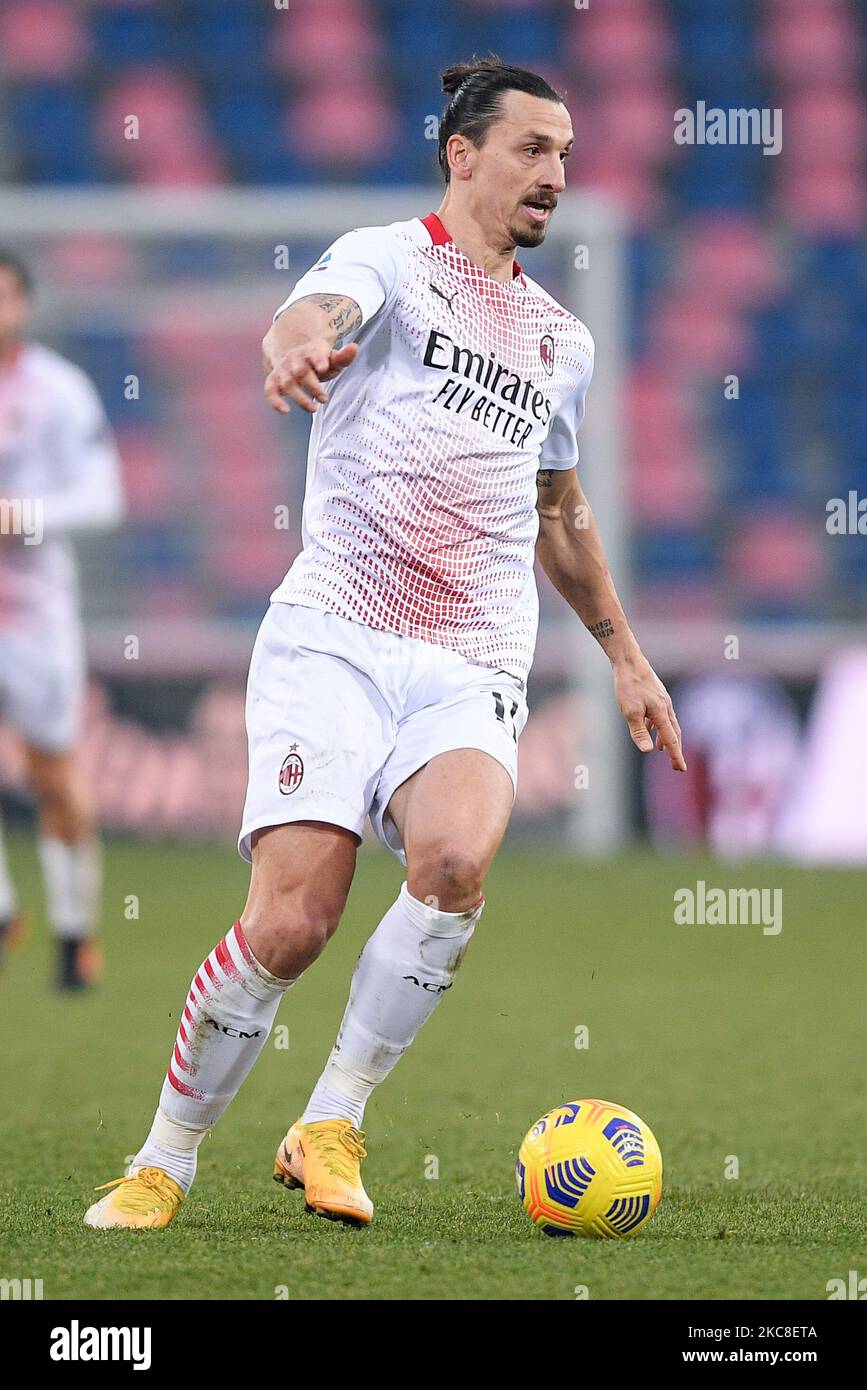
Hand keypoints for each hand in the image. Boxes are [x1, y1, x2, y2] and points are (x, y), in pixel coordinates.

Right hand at [264, 339, 357, 414]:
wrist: (294, 355)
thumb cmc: (318, 361)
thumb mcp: (331, 358)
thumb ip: (343, 357)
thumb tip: (354, 348)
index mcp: (311, 351)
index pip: (314, 354)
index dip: (318, 360)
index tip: (323, 367)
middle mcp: (295, 359)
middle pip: (301, 372)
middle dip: (313, 386)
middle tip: (324, 398)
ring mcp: (283, 370)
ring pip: (288, 383)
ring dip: (300, 398)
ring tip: (313, 408)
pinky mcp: (274, 381)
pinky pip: (270, 390)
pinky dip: (275, 401)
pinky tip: (285, 411)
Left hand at [613, 652, 685, 771]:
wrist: (629, 660)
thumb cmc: (629, 685)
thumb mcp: (630, 711)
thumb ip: (639, 732)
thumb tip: (648, 751)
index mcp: (661, 712)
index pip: (671, 739)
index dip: (676, 755)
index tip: (681, 769)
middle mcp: (666, 707)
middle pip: (674, 733)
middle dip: (675, 750)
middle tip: (676, 766)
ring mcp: (662, 700)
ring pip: (668, 723)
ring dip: (667, 738)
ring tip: (663, 750)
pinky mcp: (656, 695)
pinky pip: (660, 715)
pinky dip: (658, 726)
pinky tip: (650, 728)